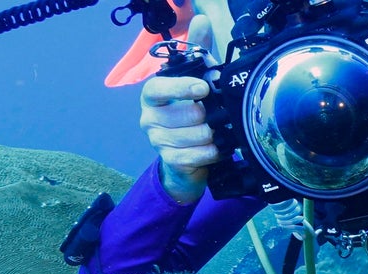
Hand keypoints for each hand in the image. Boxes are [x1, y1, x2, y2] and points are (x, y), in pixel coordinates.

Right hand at [138, 15, 219, 202]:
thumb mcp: (197, 78)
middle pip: (185, 114)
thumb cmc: (193, 111)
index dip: (180, 87)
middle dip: (209, 116)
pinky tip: (216, 149)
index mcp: (153, 94)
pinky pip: (196, 155)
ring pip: (194, 135)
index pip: (158, 87)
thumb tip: (201, 19)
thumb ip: (197, 51)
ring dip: (213, 135)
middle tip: (218, 117)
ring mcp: (157, 140)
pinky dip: (213, 152)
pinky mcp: (169, 159)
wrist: (190, 155)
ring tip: (218, 132)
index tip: (204, 88)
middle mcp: (149, 116)